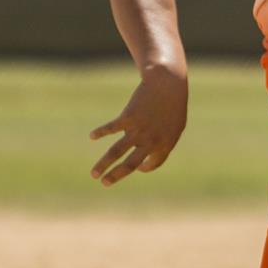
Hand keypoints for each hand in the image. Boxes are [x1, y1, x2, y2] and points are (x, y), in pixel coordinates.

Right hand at [89, 65, 187, 185]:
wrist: (168, 84)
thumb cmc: (173, 104)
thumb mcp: (175, 125)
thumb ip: (164, 140)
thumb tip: (149, 153)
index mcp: (164, 145)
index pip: (152, 164)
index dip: (144, 167)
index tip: (137, 167)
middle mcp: (150, 142)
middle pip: (129, 165)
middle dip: (115, 176)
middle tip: (104, 183)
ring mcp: (137, 130)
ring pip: (116, 152)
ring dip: (103, 164)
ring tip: (94, 174)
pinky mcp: (127, 117)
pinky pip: (111, 128)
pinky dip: (100, 132)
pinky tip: (92, 136)